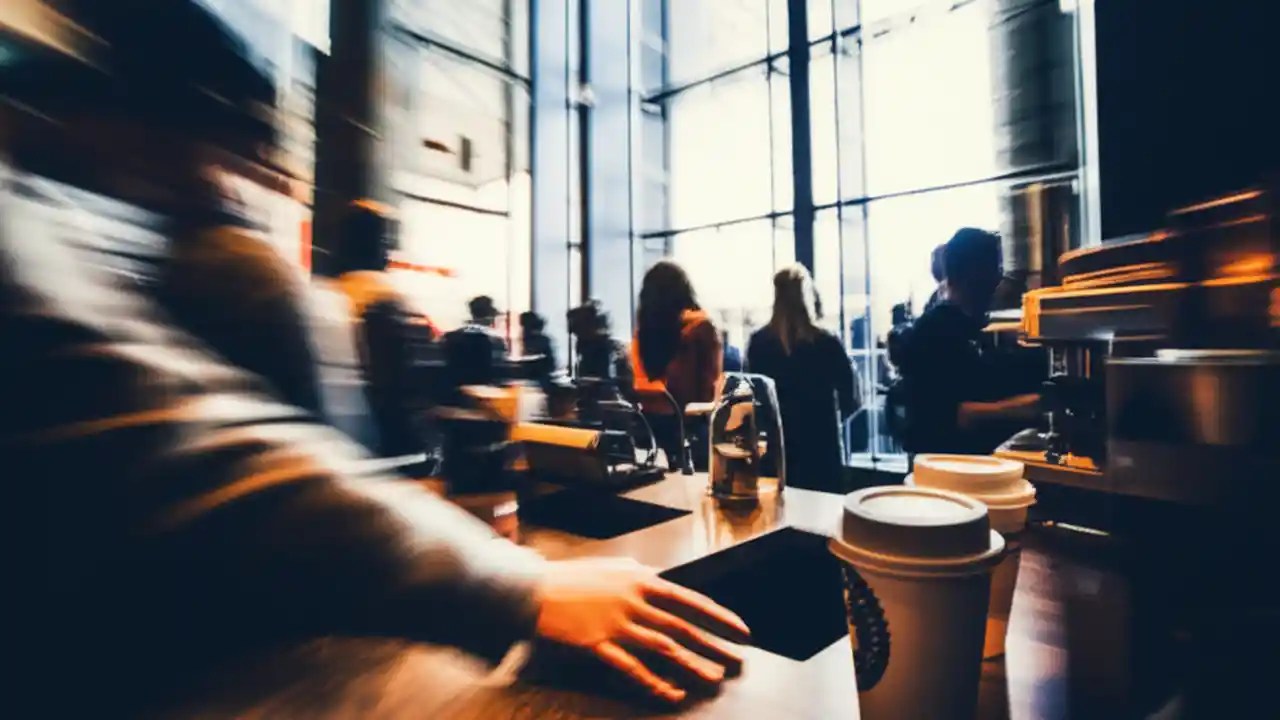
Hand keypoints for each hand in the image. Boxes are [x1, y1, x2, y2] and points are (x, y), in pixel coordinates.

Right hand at [534, 557, 750, 702]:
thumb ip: (640, 574)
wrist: (533, 590)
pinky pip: (632, 668)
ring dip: (692, 665)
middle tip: (737, 659)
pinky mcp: (598, 645)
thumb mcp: (614, 567)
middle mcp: (633, 601)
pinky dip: (654, 682)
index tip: (741, 630)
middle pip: (683, 626)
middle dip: (714, 645)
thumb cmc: (573, 579)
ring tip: (713, 679)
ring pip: (664, 647)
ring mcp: (616, 624)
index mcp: (640, 579)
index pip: (690, 599)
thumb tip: (661, 577)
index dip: (719, 616)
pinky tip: (671, 694)